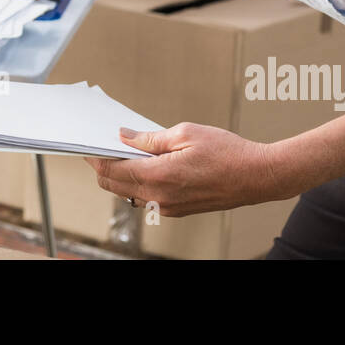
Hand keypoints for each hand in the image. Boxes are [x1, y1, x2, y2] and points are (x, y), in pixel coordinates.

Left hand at [83, 122, 281, 216]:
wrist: (257, 176)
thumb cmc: (226, 151)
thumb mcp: (185, 133)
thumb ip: (149, 139)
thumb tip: (123, 137)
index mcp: (159, 176)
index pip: (113, 170)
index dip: (96, 157)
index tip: (86, 145)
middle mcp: (160, 198)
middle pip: (115, 186)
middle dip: (102, 167)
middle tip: (98, 147)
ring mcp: (168, 207)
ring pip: (129, 193)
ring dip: (119, 176)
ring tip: (120, 152)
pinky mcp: (177, 210)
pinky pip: (146, 198)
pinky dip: (137, 182)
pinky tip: (141, 165)